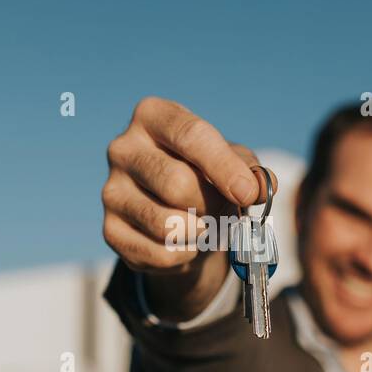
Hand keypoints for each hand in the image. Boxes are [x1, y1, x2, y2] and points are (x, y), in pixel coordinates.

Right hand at [102, 96, 276, 275]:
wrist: (177, 211)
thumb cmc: (207, 176)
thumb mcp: (234, 163)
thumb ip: (251, 171)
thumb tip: (262, 188)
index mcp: (152, 116)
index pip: (191, 135)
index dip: (224, 168)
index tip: (248, 195)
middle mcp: (122, 148)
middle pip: (177, 184)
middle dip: (211, 205)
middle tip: (222, 211)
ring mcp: (111, 190)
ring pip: (166, 224)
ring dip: (200, 233)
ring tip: (205, 226)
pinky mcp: (110, 230)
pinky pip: (158, 253)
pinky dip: (185, 256)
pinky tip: (186, 244)